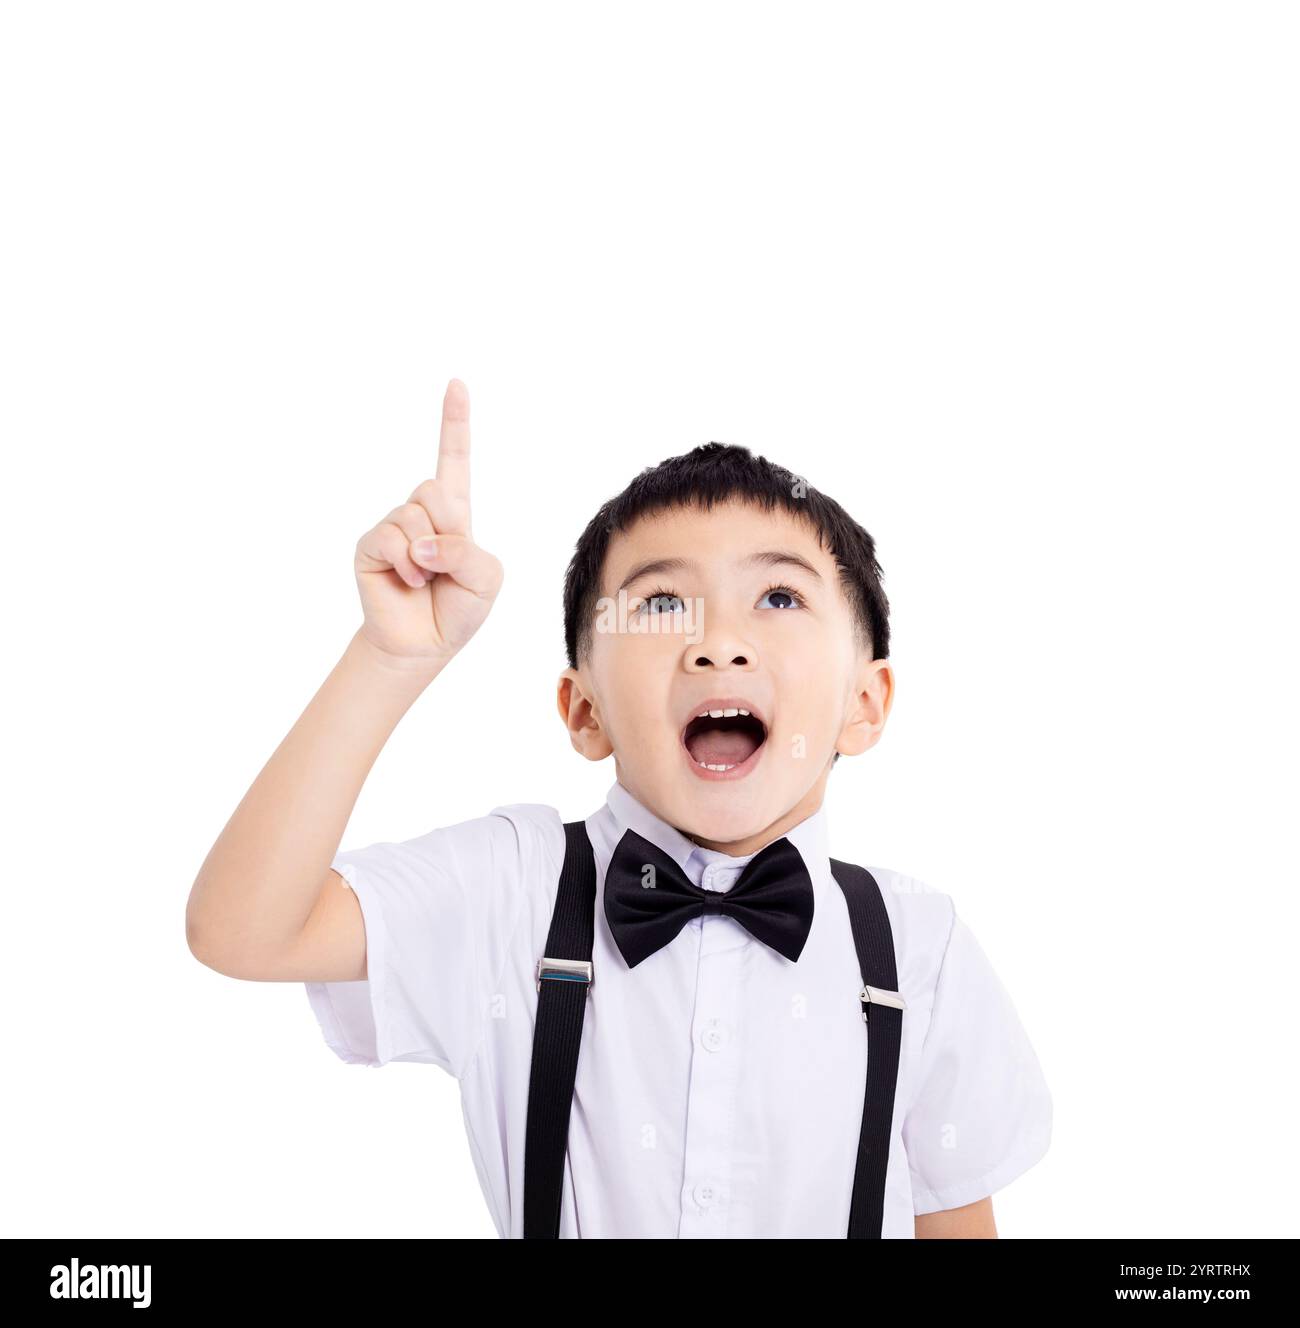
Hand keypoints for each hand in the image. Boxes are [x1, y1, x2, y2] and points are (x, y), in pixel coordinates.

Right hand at [354, 379, 503, 668]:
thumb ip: (467, 551)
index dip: (454, 422)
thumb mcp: (486, 578)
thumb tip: (419, 542)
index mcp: (454, 512)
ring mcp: (393, 526)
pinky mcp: (370, 545)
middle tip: (444, 562)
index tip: (457, 384)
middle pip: (436, 488)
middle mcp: (421, 512)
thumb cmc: (458, 608)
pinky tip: (409, 580)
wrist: (424, 645)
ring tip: (425, 578)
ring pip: (414, 514)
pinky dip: (407, 562)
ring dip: (428, 554)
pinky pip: (391, 537)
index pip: (454, 459)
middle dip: (448, 526)